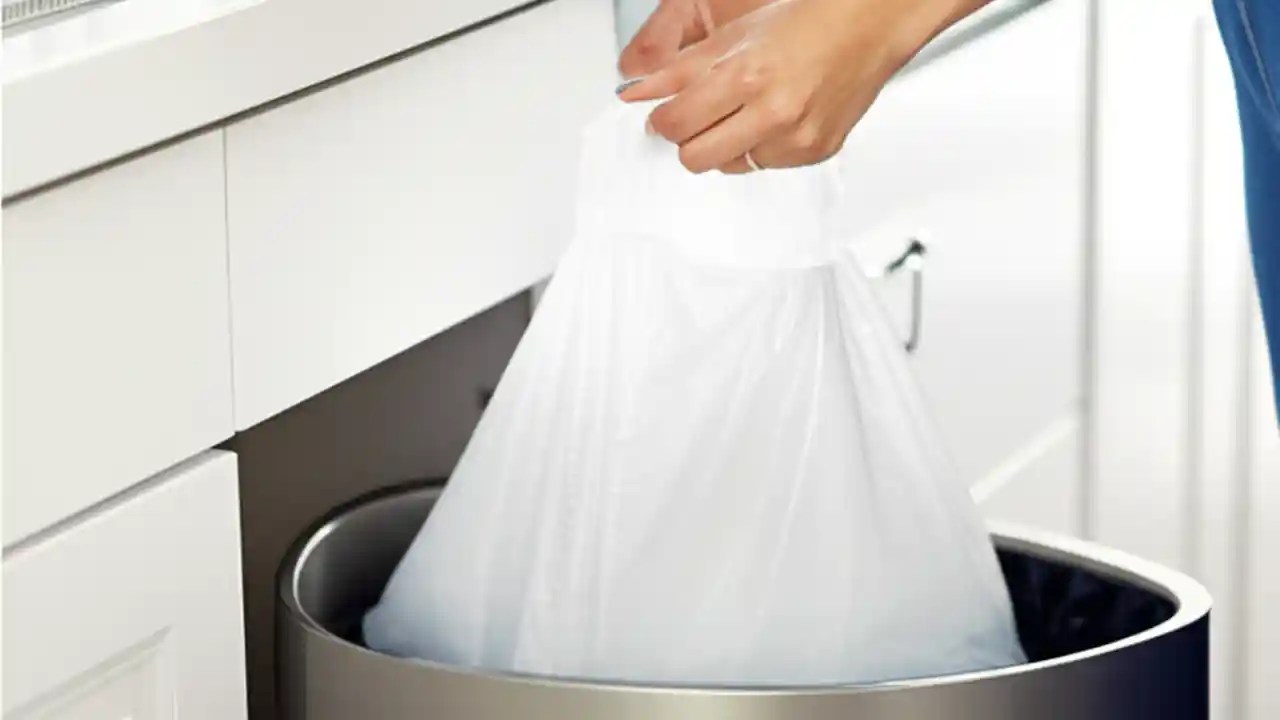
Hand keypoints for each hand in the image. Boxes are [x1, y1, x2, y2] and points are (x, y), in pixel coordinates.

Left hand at [618, 0, 966, 173]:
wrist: (868, 25)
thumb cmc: (804, 22)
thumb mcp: (731, 36)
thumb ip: (677, 70)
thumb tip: (636, 94)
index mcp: (746, 76)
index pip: (676, 124)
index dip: (663, 120)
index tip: (666, 114)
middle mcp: (774, 113)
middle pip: (696, 158)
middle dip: (689, 139)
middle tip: (698, 118)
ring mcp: (797, 139)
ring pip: (731, 166)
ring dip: (728, 144)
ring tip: (746, 110)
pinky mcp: (816, 153)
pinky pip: (766, 166)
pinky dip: (761, 147)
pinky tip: (775, 117)